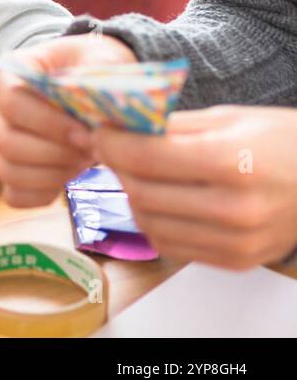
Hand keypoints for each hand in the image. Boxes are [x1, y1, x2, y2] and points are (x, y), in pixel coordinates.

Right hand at [0, 33, 135, 206]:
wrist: (94, 83)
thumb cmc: (94, 67)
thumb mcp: (102, 58)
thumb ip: (97, 75)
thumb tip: (96, 108)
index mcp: (12, 74)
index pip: (12, 103)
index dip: (48, 123)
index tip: (87, 134)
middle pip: (8, 142)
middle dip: (56, 153)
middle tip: (93, 150)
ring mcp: (1, 140)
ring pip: (10, 171)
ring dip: (53, 174)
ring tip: (84, 161)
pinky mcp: (14, 168)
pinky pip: (16, 195)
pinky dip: (43, 194)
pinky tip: (69, 177)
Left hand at [95, 105, 296, 268]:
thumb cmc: (278, 140)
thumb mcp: (227, 118)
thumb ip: (170, 126)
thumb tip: (115, 125)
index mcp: (231, 162)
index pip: (145, 158)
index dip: (111, 143)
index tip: (100, 130)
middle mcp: (233, 209)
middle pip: (141, 192)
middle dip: (116, 166)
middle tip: (110, 149)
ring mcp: (235, 241)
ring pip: (148, 223)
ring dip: (130, 195)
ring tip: (135, 172)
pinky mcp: (235, 261)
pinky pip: (171, 245)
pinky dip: (154, 222)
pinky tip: (159, 199)